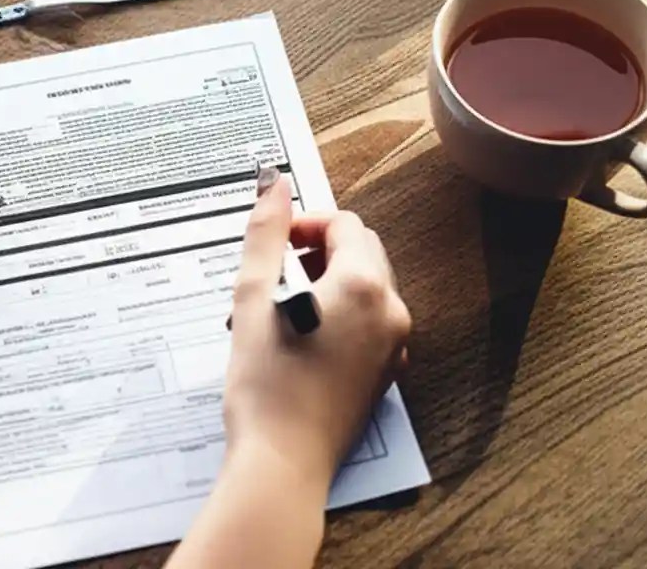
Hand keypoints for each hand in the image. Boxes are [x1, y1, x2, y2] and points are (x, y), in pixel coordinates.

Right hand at [224, 177, 410, 481]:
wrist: (282, 462)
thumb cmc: (265, 384)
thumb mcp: (252, 297)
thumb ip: (265, 233)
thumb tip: (273, 184)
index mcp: (363, 285)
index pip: (343, 225)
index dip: (303, 225)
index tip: (271, 245)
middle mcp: (390, 311)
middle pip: (360, 252)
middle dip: (315, 252)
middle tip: (270, 275)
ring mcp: (394, 345)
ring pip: (365, 289)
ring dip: (325, 284)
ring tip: (276, 311)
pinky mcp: (385, 374)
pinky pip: (368, 326)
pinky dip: (338, 317)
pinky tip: (299, 342)